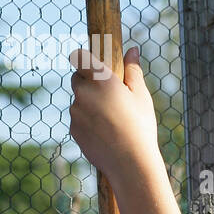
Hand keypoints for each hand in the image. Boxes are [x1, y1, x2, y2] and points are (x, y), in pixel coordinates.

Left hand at [68, 44, 160, 182]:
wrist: (130, 163)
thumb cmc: (140, 126)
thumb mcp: (141, 95)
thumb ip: (133, 70)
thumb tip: (132, 50)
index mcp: (101, 80)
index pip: (79, 57)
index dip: (83, 58)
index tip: (92, 62)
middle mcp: (84, 93)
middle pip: (77, 78)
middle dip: (88, 82)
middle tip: (107, 92)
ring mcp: (76, 112)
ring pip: (78, 101)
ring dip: (88, 103)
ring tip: (111, 118)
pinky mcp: (73, 129)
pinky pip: (78, 118)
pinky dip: (87, 120)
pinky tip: (105, 131)